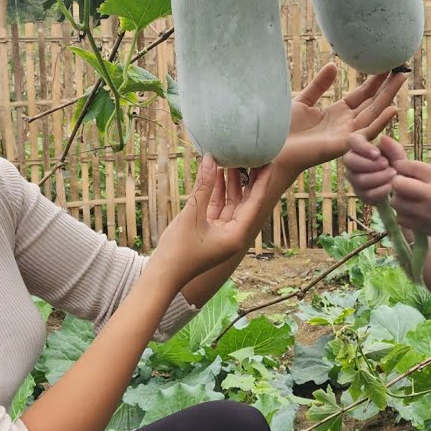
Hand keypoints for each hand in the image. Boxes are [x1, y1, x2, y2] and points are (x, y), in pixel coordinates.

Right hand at [152, 155, 272, 285]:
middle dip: (248, 179)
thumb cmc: (178, 251)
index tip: (268, 161)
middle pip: (246, 201)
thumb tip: (210, 158)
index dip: (261, 180)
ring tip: (233, 158)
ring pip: (231, 203)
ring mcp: (222, 233)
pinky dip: (217, 192)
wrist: (162, 276)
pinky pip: (218, 207)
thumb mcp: (192, 215)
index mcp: (237, 235)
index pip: (255, 202)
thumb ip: (203, 187)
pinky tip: (216, 173)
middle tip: (253, 154)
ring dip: (231, 183)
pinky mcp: (210, 231)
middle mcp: (234, 234)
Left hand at [274, 63, 406, 175]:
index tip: (386, 66)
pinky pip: (365, 133)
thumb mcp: (303, 101)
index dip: (374, 81)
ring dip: (388, 98)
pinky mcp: (343, 145)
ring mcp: (346, 135)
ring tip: (401, 80)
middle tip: (401, 70)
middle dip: (387, 87)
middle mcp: (346, 124)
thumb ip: (319, 85)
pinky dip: (380, 122)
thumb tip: (333, 65)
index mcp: (337, 114)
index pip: (361, 95)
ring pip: (373, 114)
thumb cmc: (283, 130)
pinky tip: (392, 109)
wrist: (273, 149)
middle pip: (372, 103)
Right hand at [342, 134, 406, 204]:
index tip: (377, 153)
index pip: (353, 141)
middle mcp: (351, 161)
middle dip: (370, 164)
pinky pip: (366, 193)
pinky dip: (380, 190)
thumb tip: (382, 138)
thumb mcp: (397, 154)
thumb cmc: (395, 163)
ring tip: (393, 174)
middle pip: (350, 161)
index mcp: (359, 146)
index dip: (363, 148)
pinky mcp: (359, 193)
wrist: (398, 184)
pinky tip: (390, 186)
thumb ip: (392, 147)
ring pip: (359, 179)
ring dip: (378, 177)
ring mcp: (353, 178)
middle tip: (386, 164)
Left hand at [386, 156, 430, 252]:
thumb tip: (406, 171)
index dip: (401, 165)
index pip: (412, 166)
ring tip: (408, 201)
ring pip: (396, 202)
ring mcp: (425, 212)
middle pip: (398, 183)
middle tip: (403, 187)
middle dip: (397, 183)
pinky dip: (403, 216)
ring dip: (399, 200)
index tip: (399, 167)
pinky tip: (412, 214)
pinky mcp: (422, 227)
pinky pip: (401, 218)